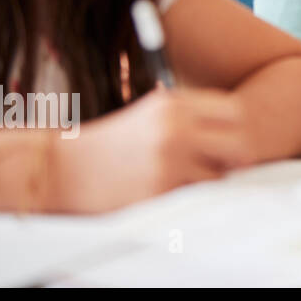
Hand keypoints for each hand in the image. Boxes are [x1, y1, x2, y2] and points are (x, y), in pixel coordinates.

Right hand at [50, 87, 253, 212]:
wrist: (62, 168)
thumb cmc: (110, 142)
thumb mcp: (150, 113)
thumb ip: (190, 116)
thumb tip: (236, 132)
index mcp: (173, 104)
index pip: (234, 111)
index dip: (236, 128)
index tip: (227, 139)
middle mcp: (175, 128)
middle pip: (238, 143)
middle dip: (236, 157)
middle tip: (224, 166)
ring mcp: (169, 160)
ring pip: (220, 175)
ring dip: (211, 181)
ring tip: (189, 179)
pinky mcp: (159, 189)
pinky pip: (194, 196)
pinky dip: (188, 196)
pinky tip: (170, 190)